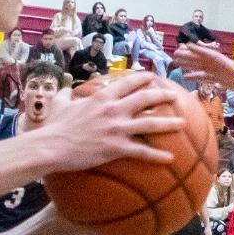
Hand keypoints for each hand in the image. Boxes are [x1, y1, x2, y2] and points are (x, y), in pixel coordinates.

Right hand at [39, 72, 183, 170]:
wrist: (51, 146)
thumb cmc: (54, 127)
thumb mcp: (60, 104)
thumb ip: (66, 95)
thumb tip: (66, 88)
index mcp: (102, 97)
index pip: (128, 82)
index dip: (143, 78)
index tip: (153, 76)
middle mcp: (114, 109)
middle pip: (146, 99)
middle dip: (163, 95)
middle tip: (175, 96)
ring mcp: (117, 129)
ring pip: (150, 123)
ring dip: (169, 123)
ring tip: (183, 123)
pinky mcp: (117, 148)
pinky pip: (142, 152)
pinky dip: (158, 155)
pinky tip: (171, 158)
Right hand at [176, 44, 233, 94]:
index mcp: (228, 66)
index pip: (212, 56)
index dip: (200, 51)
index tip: (188, 45)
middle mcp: (222, 67)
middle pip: (203, 59)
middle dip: (190, 55)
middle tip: (176, 52)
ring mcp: (220, 72)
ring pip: (202, 66)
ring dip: (190, 63)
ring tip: (177, 61)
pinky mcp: (221, 79)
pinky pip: (205, 76)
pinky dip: (195, 76)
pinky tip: (186, 77)